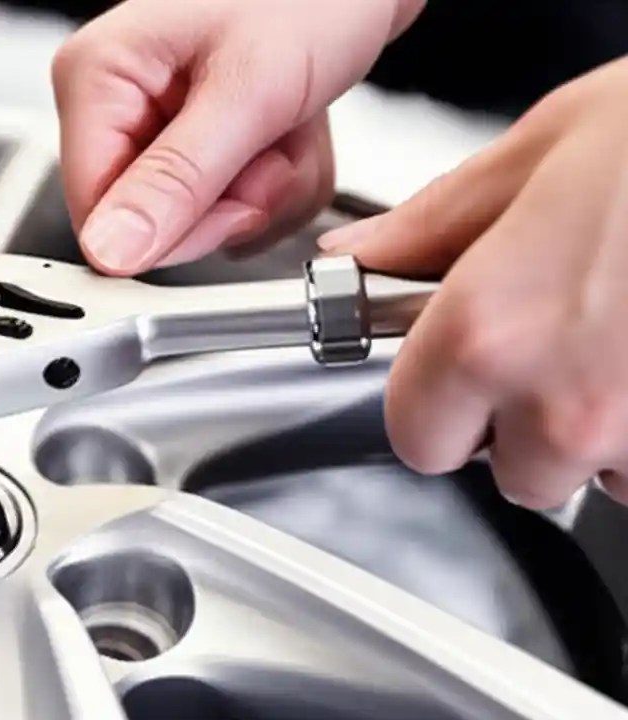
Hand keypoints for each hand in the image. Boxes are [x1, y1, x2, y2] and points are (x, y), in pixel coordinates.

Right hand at [52, 0, 424, 274]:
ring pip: (203, 222)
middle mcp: (119, 101)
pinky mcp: (201, 139)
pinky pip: (234, 208)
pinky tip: (293, 134)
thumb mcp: (249, 92)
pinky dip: (280, 185)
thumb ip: (176, 181)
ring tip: (290, 129)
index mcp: (97, 77)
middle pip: (152, 223)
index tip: (235, 211)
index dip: (167, 234)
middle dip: (233, 204)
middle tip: (272, 152)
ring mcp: (161, 122)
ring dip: (268, 194)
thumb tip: (110, 252)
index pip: (95, 211)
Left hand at [318, 57, 627, 508]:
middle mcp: (566, 405)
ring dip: (602, 429)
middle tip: (557, 342)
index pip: (415, 436)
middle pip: (511, 472)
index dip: (432, 405)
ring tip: (625, 337)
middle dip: (521, 423)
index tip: (451, 375)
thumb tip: (360, 253)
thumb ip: (433, 224)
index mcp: (490, 332)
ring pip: (596, 476)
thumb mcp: (541, 150)